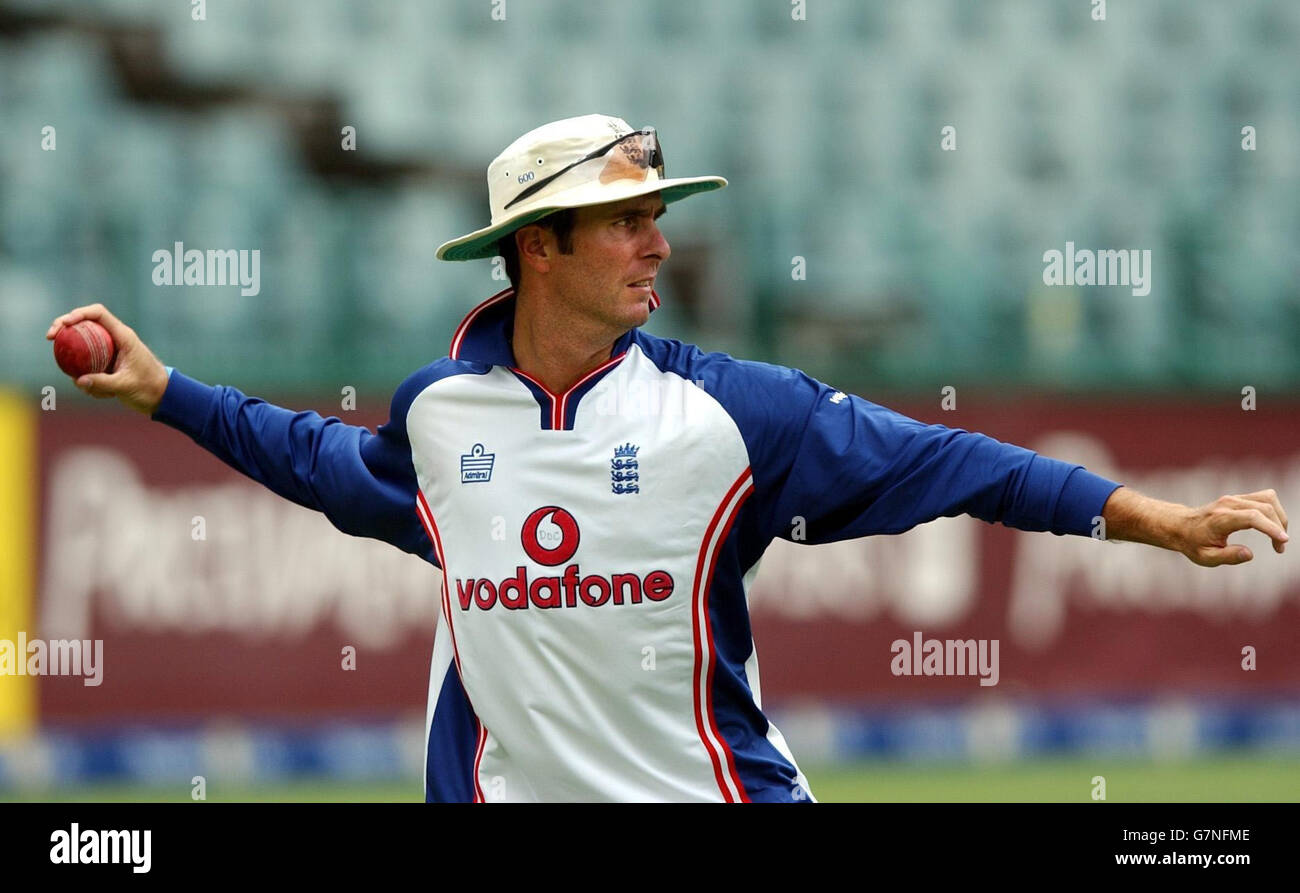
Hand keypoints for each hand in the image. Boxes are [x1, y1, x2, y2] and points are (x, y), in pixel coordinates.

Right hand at [46, 303, 169, 415]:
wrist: (162, 397)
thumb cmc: (149, 388)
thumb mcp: (126, 386)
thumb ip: (103, 383)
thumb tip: (78, 380)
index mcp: (123, 336)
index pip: (98, 314)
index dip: (78, 313)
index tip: (63, 324)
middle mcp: (115, 340)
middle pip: (85, 324)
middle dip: (65, 328)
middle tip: (50, 338)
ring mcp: (109, 352)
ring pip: (83, 348)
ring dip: (78, 364)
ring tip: (90, 386)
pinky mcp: (106, 364)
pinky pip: (88, 366)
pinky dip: (89, 381)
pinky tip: (103, 395)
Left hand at [1176, 489, 1288, 566]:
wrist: (1180, 526)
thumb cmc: (1193, 543)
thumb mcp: (1205, 557)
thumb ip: (1228, 557)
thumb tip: (1249, 554)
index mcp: (1220, 518)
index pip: (1252, 517)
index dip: (1270, 528)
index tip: (1283, 541)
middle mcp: (1228, 504)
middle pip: (1265, 508)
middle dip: (1278, 528)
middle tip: (1279, 549)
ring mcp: (1234, 498)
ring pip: (1268, 499)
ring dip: (1279, 518)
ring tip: (1278, 538)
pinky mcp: (1239, 497)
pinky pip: (1264, 498)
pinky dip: (1273, 511)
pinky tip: (1272, 526)